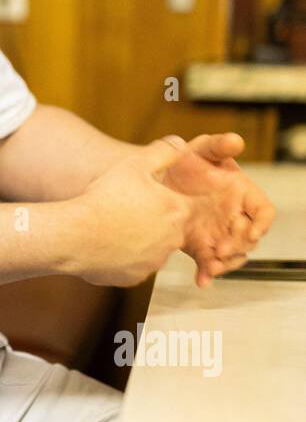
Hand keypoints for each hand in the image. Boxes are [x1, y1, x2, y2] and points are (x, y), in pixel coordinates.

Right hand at [73, 139, 192, 287]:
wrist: (75, 234)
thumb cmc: (104, 197)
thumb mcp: (134, 164)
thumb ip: (163, 152)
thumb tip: (181, 144)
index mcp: (176, 211)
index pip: (189, 206)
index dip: (170, 199)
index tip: (152, 196)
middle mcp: (172, 241)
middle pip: (171, 229)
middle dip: (154, 219)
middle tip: (128, 209)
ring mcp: (153, 263)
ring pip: (152, 249)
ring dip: (140, 239)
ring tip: (114, 225)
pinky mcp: (134, 278)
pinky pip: (133, 265)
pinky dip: (123, 257)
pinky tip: (105, 244)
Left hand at [157, 132, 275, 286]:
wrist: (157, 179)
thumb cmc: (186, 161)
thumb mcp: (201, 150)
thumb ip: (218, 146)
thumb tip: (236, 140)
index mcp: (242, 194)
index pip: (263, 212)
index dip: (262, 223)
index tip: (252, 231)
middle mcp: (234, 216)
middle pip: (249, 239)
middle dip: (239, 246)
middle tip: (222, 248)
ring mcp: (219, 233)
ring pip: (233, 255)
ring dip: (226, 264)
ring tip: (212, 267)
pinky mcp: (201, 246)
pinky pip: (209, 263)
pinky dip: (207, 274)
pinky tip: (201, 280)